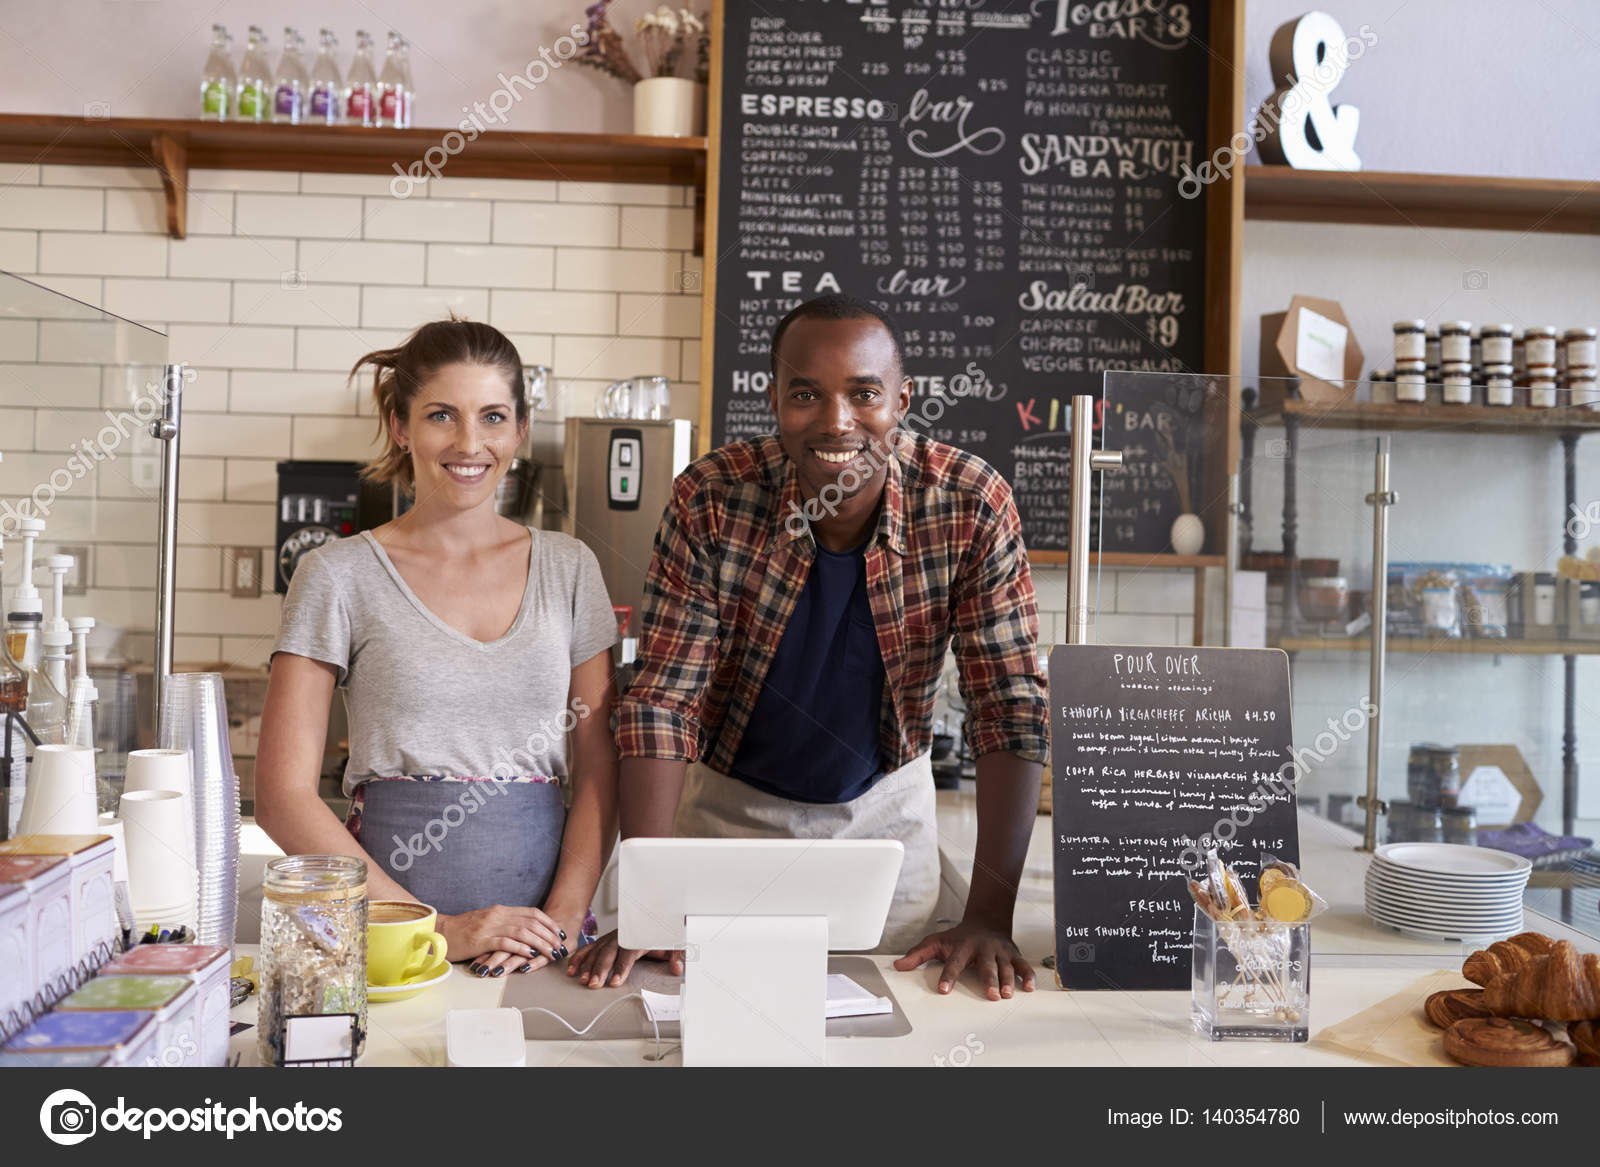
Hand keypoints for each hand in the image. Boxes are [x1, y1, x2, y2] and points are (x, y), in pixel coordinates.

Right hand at [437, 905, 571, 977]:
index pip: (531, 913)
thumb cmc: (462, 930)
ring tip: (551, 952)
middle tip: (560, 946)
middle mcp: (497, 916)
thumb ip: (503, 923)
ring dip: (540, 943)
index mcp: (500, 910)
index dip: (548, 922)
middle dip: (549, 935)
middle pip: (531, 923)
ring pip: (522, 932)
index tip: (559, 932)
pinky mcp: (481, 940)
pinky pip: (505, 942)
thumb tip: (523, 929)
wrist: (439, 931)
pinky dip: (520, 948)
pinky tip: (530, 954)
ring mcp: (489, 927)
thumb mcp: (486, 921)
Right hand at [565, 929, 682, 988]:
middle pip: (609, 953)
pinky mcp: (603, 941)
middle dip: (600, 969)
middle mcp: (622, 937)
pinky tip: (572, 970)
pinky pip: (589, 948)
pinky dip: (579, 958)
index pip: (628, 953)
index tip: (615, 982)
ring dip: (588, 966)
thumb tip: (677, 967)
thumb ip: (676, 955)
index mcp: (638, 938)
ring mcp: (611, 938)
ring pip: (597, 951)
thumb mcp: (672, 943)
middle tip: (594, 985)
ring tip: (583, 981)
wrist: (653, 919)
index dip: (621, 968)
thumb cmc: (660, 935)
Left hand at [893, 919, 1035, 1000]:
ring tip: (1007, 995)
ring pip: (1006, 966)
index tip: (943, 990)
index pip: (953, 963)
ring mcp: (1000, 952)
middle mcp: (983, 949)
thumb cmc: (959, 937)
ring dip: (1008, 980)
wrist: (986, 920)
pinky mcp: (1013, 955)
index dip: (948, 976)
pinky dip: (1028, 976)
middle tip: (991, 995)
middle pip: (986, 966)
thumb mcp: (936, 942)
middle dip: (989, 980)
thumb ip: (918, 955)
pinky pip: (1023, 966)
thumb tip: (898, 966)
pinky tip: (1029, 988)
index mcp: (962, 947)